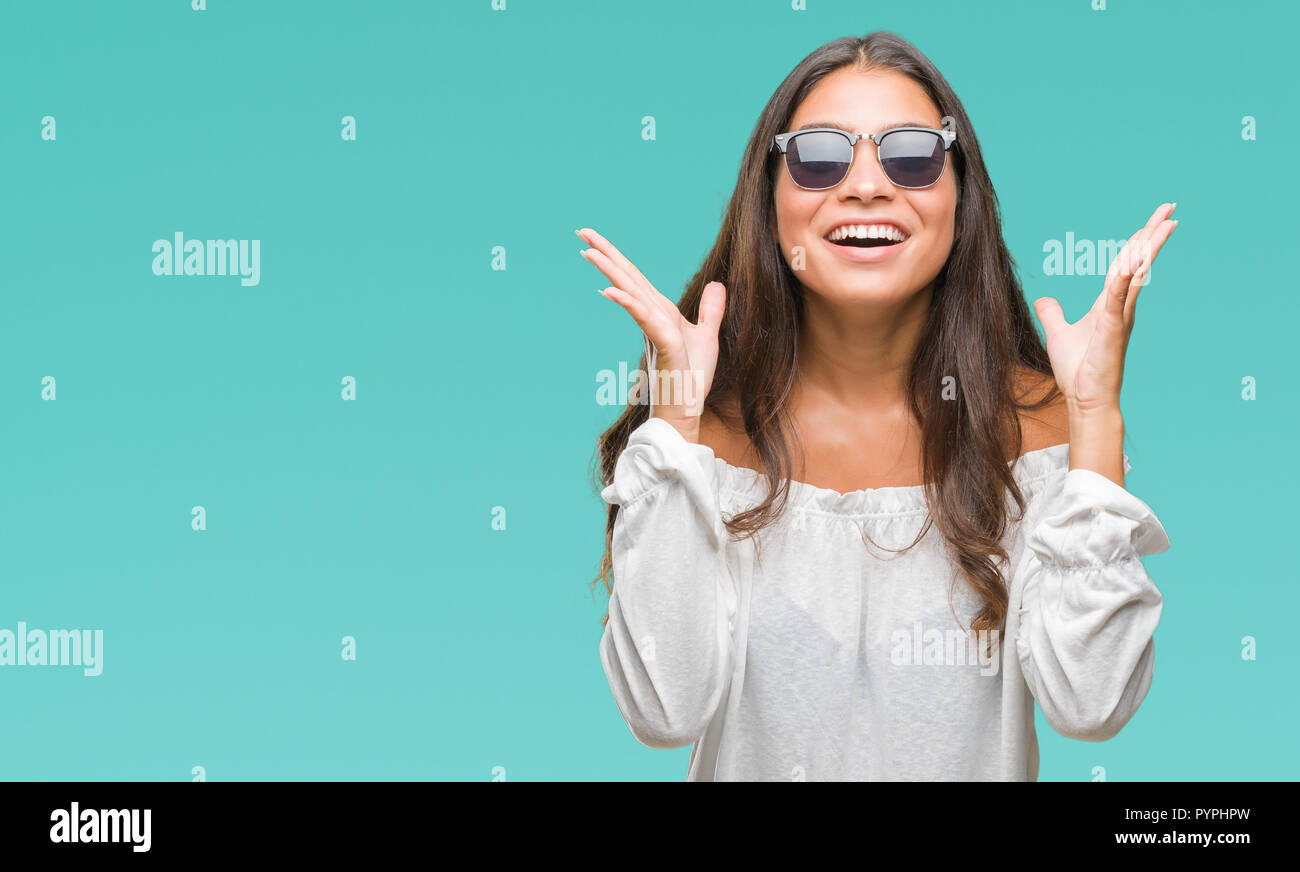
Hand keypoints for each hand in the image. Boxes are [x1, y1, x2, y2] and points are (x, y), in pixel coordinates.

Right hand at [578, 227, 725, 434]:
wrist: (687, 411)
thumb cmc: (691, 379)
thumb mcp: (707, 336)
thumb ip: (710, 310)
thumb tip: (716, 284)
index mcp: (659, 311)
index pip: (635, 277)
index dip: (616, 255)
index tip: (594, 238)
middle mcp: (652, 316)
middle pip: (627, 278)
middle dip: (605, 253)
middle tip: (581, 230)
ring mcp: (655, 330)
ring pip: (631, 293)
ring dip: (610, 272)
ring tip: (588, 252)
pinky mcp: (665, 345)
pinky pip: (647, 320)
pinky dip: (630, 304)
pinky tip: (611, 291)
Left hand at [1032, 203, 1177, 417]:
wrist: (1084, 397)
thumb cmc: (1077, 369)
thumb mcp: (1058, 333)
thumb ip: (1052, 314)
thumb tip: (1043, 299)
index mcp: (1109, 303)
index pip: (1126, 263)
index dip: (1139, 240)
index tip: (1154, 219)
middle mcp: (1120, 305)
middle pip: (1138, 261)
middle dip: (1152, 233)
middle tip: (1170, 208)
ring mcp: (1119, 316)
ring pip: (1136, 274)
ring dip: (1148, 248)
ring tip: (1164, 224)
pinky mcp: (1112, 329)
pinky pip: (1116, 299)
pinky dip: (1122, 280)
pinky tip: (1129, 261)